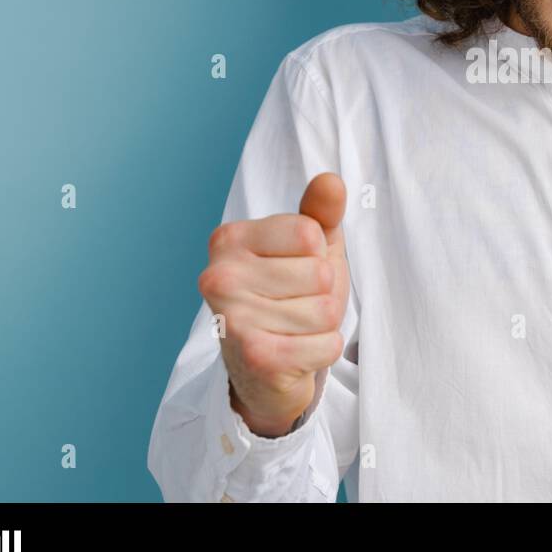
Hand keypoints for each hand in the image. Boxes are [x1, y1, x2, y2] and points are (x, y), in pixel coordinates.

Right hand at [199, 172, 349, 437]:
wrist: (266, 370)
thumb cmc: (290, 296)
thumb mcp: (309, 247)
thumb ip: (320, 212)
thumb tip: (331, 181)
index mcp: (230, 239)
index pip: (311, 234)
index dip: (318, 255)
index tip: (295, 270)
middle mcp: (220, 277)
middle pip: (321, 274)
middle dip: (324, 294)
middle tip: (296, 306)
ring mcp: (232, 319)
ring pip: (325, 311)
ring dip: (323, 325)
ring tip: (296, 330)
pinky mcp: (254, 358)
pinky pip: (326, 344)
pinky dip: (324, 351)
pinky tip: (298, 354)